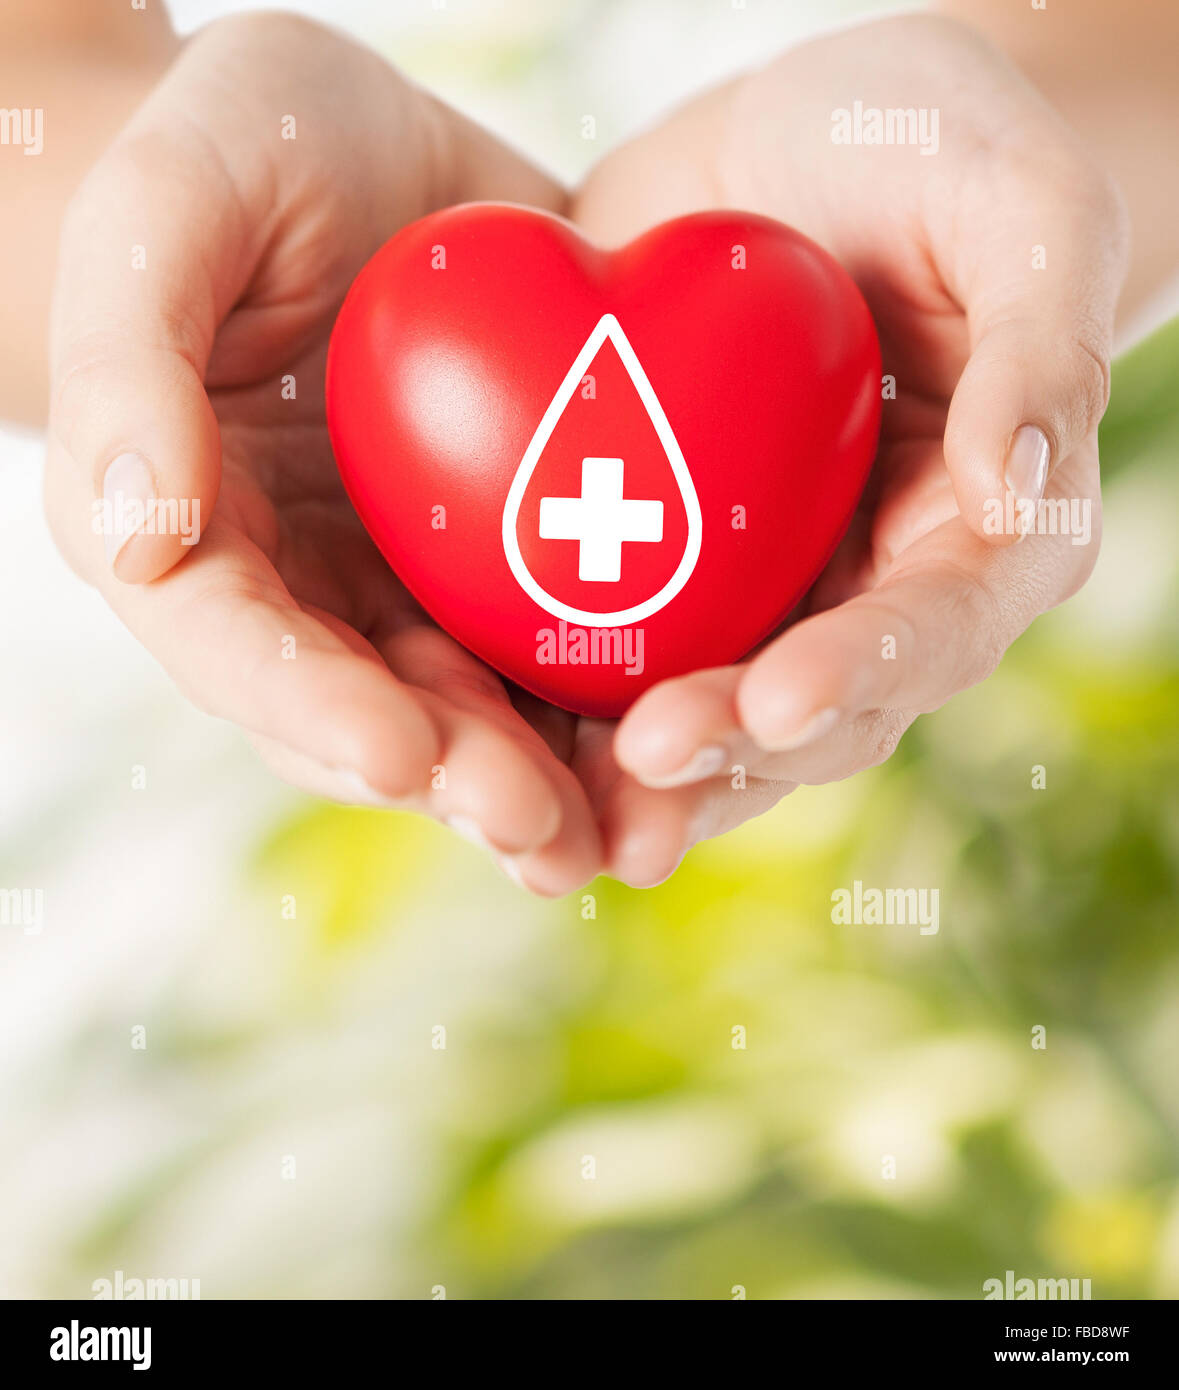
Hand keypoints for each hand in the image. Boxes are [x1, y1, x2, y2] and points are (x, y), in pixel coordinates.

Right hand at [44, 13, 599, 894]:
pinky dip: (613, 701)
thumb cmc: (244, 147)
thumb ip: (128, 360)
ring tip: (621, 835)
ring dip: (543, 782)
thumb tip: (138, 524)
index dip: (310, 710)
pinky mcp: (508, 555)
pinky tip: (681, 741)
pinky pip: (558, 641)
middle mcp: (303, 584)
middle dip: (452, 777)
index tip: (399, 754)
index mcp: (197, 532)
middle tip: (542, 831)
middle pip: (366, 710)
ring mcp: (408, 579)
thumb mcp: (170, 207)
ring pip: (470, 706)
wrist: (378, 138)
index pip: (234, 647)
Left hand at [569, 13, 1127, 882]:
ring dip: (633, 776)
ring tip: (557, 815)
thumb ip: (1041, 345)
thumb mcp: (1019, 210)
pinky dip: (553, 703)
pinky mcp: (659, 559)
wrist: (804, 145)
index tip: (775, 703)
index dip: (857, 674)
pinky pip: (610, 647)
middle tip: (639, 765)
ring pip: (705, 714)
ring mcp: (759, 586)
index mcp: (977, 534)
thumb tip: (1011, 485)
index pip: (932, 629)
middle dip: (726, 751)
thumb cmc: (940, 155)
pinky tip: (485, 736)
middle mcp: (866, 587)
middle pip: (808, 710)